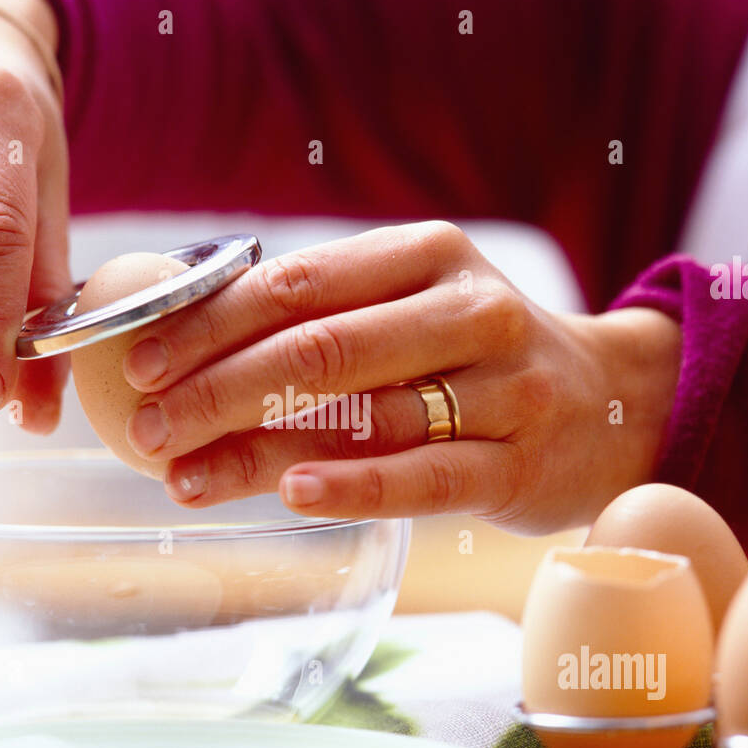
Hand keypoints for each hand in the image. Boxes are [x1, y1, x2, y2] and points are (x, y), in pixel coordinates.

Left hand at [116, 222, 681, 530]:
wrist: (610, 403)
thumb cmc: (478, 354)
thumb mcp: (413, 305)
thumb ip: (324, 313)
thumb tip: (184, 341)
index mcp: (425, 255)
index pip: (295, 283)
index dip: (206, 324)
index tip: (137, 363)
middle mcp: (467, 310)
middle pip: (318, 348)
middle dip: (215, 390)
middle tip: (146, 430)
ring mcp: (501, 386)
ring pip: (359, 418)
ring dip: (258, 451)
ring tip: (184, 477)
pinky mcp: (517, 461)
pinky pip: (423, 475)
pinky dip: (352, 483)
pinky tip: (289, 492)